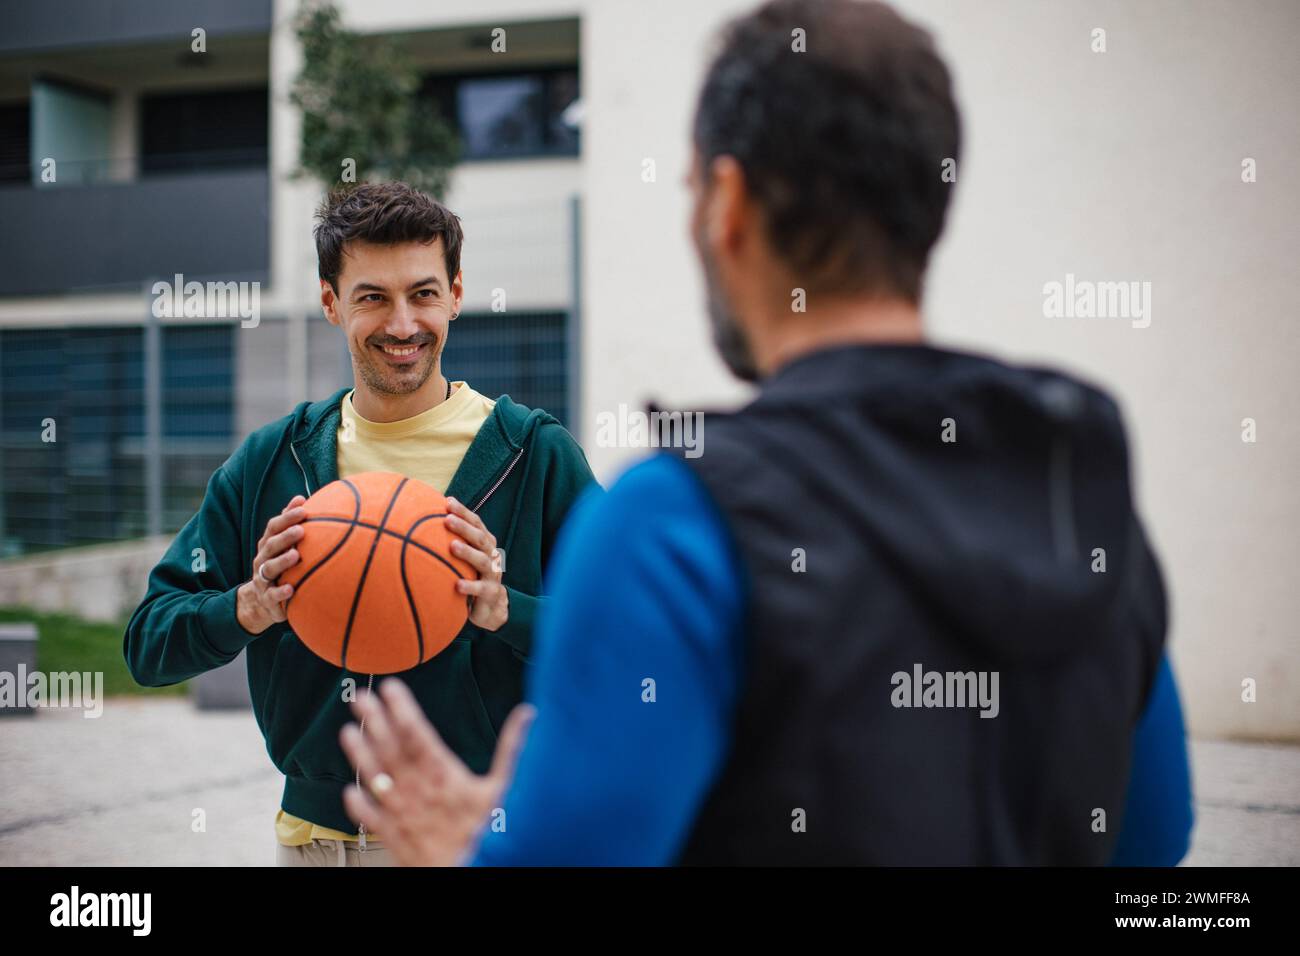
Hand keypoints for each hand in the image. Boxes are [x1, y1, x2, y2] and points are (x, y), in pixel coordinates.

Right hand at [236, 495, 306, 634]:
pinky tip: (291, 589)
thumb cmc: (279, 566)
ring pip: (269, 568)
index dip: (286, 518)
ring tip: (296, 555)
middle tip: (301, 530)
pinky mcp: (267, 599)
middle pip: (271, 545)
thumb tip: (301, 497)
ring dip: (282, 561)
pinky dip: (280, 592)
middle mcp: (262, 560)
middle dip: (285, 536)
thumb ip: (290, 524)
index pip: (273, 527)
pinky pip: (272, 596)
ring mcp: (263, 579)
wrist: (262, 601)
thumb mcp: (282, 546)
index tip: (304, 509)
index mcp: (267, 545)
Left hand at [340, 677, 534, 865]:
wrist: (471, 875)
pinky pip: (371, 819)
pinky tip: (348, 792)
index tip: (390, 688)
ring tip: (348, 732)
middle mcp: (418, 793)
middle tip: (360, 698)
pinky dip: (358, 805)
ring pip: (376, 779)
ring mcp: (403, 816)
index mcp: (444, 777)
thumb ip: (513, 749)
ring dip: (360, 754)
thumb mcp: (506, 790)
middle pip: (390, 750)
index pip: (417, 734)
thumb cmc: (490, 839)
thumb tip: (526, 716)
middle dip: (374, 720)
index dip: (401, 708)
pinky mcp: (395, 839)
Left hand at [444, 496, 508, 631]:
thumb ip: (450, 542)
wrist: (491, 606)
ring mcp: (493, 574)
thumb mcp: (465, 558)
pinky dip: (469, 586)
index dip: (464, 512)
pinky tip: (456, 585)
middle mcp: (491, 555)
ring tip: (452, 546)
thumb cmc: (472, 575)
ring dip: (467, 553)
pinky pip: (481, 589)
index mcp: (485, 543)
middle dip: (464, 528)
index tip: (448, 501)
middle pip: (480, 538)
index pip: (476, 523)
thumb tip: (419, 524)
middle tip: (447, 520)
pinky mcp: (491, 592)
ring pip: (482, 560)